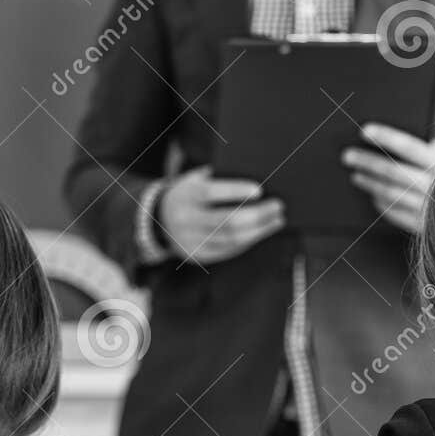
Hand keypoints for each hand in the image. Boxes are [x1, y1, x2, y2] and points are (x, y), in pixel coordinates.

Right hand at [158, 165, 285, 263]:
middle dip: (258, 215)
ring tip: (277, 220)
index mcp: (185, 196)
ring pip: (232, 240)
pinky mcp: (197, 257)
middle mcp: (186, 220)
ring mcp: (191, 242)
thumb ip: (218, 179)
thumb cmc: (187, 193)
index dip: (236, 191)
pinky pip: (229, 251)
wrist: (156, 221)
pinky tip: (263, 231)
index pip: (211, 193)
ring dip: (259, 231)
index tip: (260, 191)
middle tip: (278, 206)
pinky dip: (249, 240)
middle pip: (227, 221)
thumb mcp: (195, 180)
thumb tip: (257, 181)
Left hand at [342, 123, 434, 234]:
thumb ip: (434, 150)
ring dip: (370, 184)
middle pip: (393, 171)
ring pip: (391, 194)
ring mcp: (431, 208)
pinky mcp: (427, 227)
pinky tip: (373, 196)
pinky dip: (382, 204)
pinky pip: (397, 215)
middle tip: (347, 156)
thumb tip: (403, 141)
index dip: (385, 137)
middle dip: (367, 162)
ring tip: (356, 175)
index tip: (363, 131)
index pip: (409, 146)